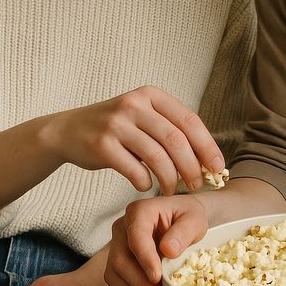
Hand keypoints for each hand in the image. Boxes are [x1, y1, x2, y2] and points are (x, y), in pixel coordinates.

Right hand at [41, 85, 224, 195]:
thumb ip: (170, 130)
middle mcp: (134, 105)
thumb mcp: (142, 117)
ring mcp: (117, 124)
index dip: (207, 146)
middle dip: (192, 168)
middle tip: (196, 185)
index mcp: (151, 95)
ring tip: (171, 190)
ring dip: (170, 180)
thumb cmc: (115, 130)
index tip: (218, 168)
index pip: (189, 121)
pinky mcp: (102, 145)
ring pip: (157, 157)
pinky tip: (145, 186)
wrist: (67, 131)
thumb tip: (207, 160)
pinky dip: (145, 183)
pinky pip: (134, 170)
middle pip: (176, 140)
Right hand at [104, 195, 208, 285]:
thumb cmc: (188, 218)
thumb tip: (168, 250)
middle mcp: (123, 227)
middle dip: (139, 283)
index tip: (156, 277)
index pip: (136, 236)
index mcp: (140, 211)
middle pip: (120, 259)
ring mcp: (118, 245)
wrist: (183, 221)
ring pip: (115, 274)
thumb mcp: (194, 220)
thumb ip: (183, 232)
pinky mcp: (119, 262)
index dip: (144, 258)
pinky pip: (119, 283)